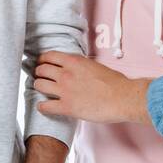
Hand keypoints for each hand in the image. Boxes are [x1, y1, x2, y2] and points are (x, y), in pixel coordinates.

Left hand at [34, 51, 151, 124]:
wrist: (123, 98)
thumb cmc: (115, 83)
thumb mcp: (95, 66)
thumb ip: (81, 67)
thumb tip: (76, 69)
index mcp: (74, 62)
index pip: (49, 56)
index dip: (42, 60)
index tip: (42, 63)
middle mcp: (66, 74)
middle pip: (41, 69)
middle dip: (39, 73)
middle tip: (41, 77)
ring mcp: (65, 90)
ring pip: (39, 84)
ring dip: (39, 86)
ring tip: (42, 89)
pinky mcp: (67, 107)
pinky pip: (45, 106)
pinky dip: (42, 106)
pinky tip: (43, 106)